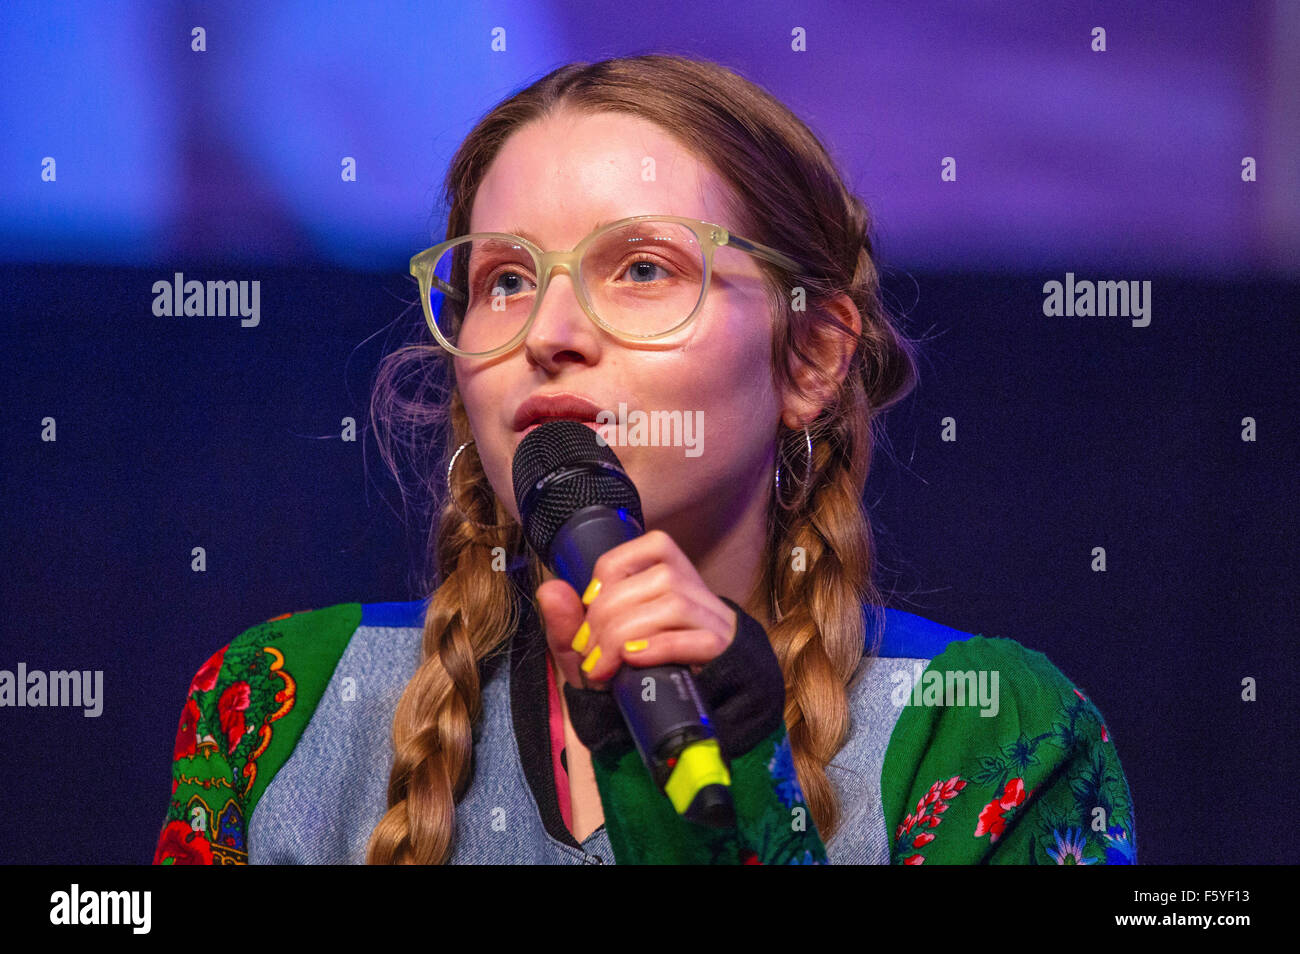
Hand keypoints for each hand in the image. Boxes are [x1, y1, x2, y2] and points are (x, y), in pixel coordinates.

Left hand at [535, 529, 738, 690]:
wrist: (673, 727)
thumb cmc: (633, 678)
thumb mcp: (593, 653)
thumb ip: (568, 624)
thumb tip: (550, 589)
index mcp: (674, 580)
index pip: (655, 545)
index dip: (612, 571)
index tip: (588, 605)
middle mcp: (700, 595)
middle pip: (660, 578)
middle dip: (610, 614)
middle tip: (590, 653)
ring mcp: (717, 624)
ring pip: (675, 604)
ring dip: (628, 633)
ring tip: (606, 666)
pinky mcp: (725, 655)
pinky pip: (698, 639)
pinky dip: (658, 646)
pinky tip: (633, 661)